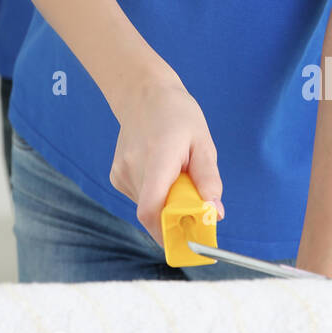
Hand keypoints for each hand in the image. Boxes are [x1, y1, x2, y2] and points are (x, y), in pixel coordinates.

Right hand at [110, 73, 224, 246]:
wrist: (143, 94)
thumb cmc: (177, 115)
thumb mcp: (202, 142)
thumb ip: (208, 179)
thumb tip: (215, 213)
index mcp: (157, 158)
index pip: (152, 210)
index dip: (168, 233)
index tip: (188, 238)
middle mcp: (133, 168)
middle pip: (154, 212)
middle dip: (176, 214)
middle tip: (192, 195)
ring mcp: (121, 173)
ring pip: (148, 207)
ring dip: (166, 201)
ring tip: (174, 172)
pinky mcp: (116, 177)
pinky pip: (139, 198)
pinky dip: (154, 193)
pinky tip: (159, 169)